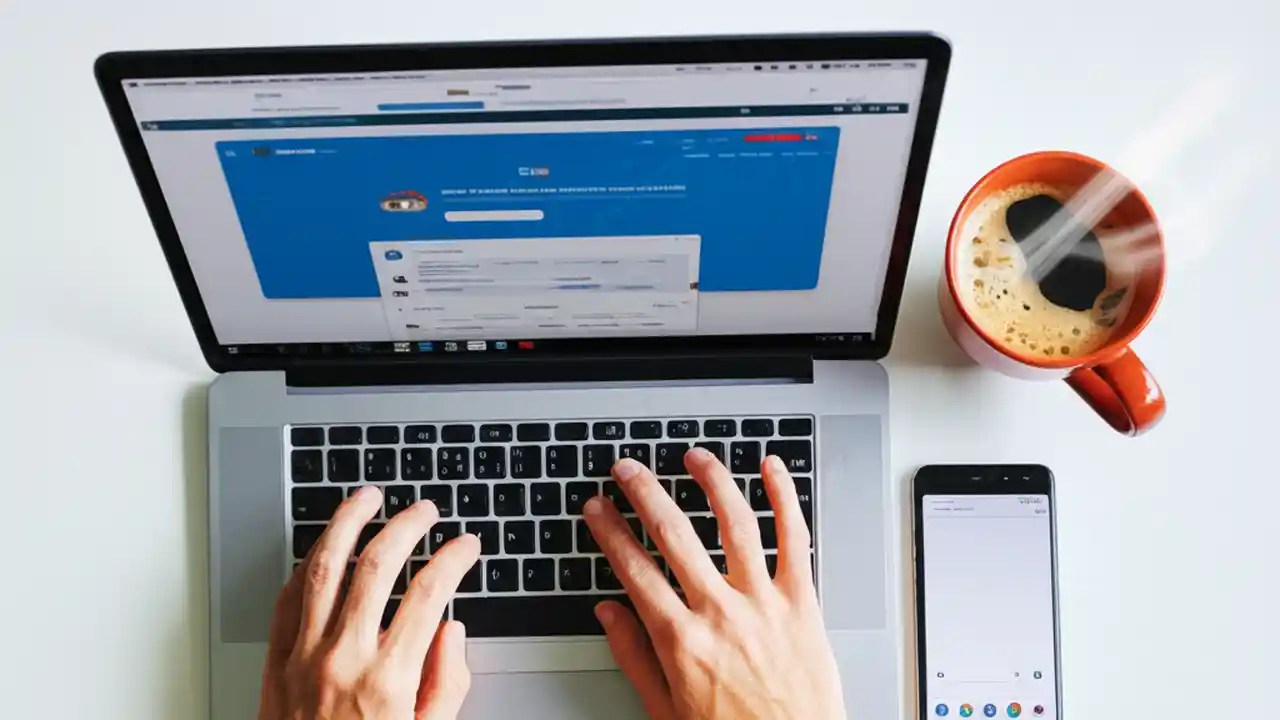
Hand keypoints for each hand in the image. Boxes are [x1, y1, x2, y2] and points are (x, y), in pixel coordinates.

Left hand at [258, 486, 480, 719]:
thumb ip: (447, 684)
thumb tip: (451, 632)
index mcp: (389, 679)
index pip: (429, 593)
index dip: (453, 559)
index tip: (465, 547)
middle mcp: (344, 658)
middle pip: (377, 565)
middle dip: (406, 526)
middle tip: (424, 511)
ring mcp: (303, 655)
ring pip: (325, 567)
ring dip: (348, 522)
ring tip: (367, 498)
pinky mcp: (275, 661)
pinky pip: (289, 596)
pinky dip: (308, 563)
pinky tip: (325, 547)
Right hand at [584, 449, 844, 719]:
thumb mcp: (665, 710)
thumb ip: (634, 657)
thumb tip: (608, 613)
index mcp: (681, 640)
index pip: (633, 569)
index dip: (610, 532)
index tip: (598, 510)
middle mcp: (720, 613)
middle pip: (674, 535)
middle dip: (645, 493)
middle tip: (627, 470)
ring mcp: (764, 603)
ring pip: (734, 523)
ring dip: (711, 481)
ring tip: (694, 457)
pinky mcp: (804, 603)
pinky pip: (796, 538)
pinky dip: (785, 497)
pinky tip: (771, 468)